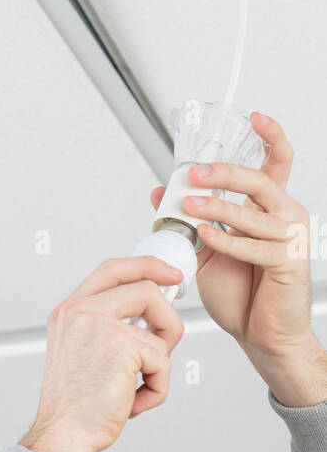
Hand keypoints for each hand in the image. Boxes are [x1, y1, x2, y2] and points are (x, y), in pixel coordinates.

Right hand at [20, 256, 184, 451]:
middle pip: (146, 288)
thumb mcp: (79, 352)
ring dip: (160, 365)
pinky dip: (157, 388)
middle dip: (168, 318)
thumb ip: (106, 327)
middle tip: (169, 342)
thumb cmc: (74, 405)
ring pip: (161, 329)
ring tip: (136, 388)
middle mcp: (80, 312)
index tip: (171, 275)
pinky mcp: (122, 347)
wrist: (63, 434)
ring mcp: (100, 325)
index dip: (147, 267)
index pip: (112, 269)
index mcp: (69, 311)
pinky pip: (163, 362)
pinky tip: (131, 402)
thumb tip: (150, 318)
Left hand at [150, 112, 326, 404]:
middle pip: (258, 180)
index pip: (277, 161)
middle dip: (225, 174)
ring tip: (189, 206)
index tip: (253, 117)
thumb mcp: (206, 250)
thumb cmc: (241, 294)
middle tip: (195, 174)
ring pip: (252, 212)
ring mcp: (290, 238)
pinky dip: (227, 241)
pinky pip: (254, 245)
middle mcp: (284, 216)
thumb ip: (189, 219)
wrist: (259, 334)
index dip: (269, 135)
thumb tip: (161, 191)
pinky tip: (206, 237)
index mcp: (269, 207)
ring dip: (216, 207)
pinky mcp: (288, 262)